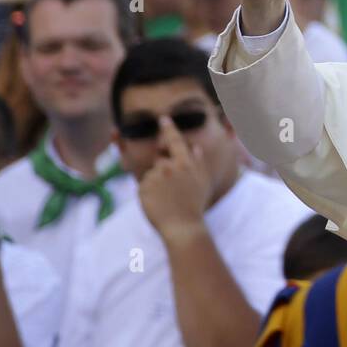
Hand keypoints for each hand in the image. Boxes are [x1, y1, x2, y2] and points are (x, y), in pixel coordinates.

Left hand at [138, 116, 210, 241]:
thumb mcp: (203, 182)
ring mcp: (154, 177)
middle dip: (163, 173)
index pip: (175, 140)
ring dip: (155, 185)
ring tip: (166, 200)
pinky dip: (148, 194)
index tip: (163, 119)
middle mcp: (168, 167)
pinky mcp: (143, 188)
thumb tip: (196, 147)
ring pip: (151, 175)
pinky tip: (158, 204)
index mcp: (185, 163)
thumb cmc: (195, 206)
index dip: (168, 128)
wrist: (183, 227)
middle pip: (160, 162)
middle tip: (173, 191)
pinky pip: (143, 186)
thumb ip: (199, 163)